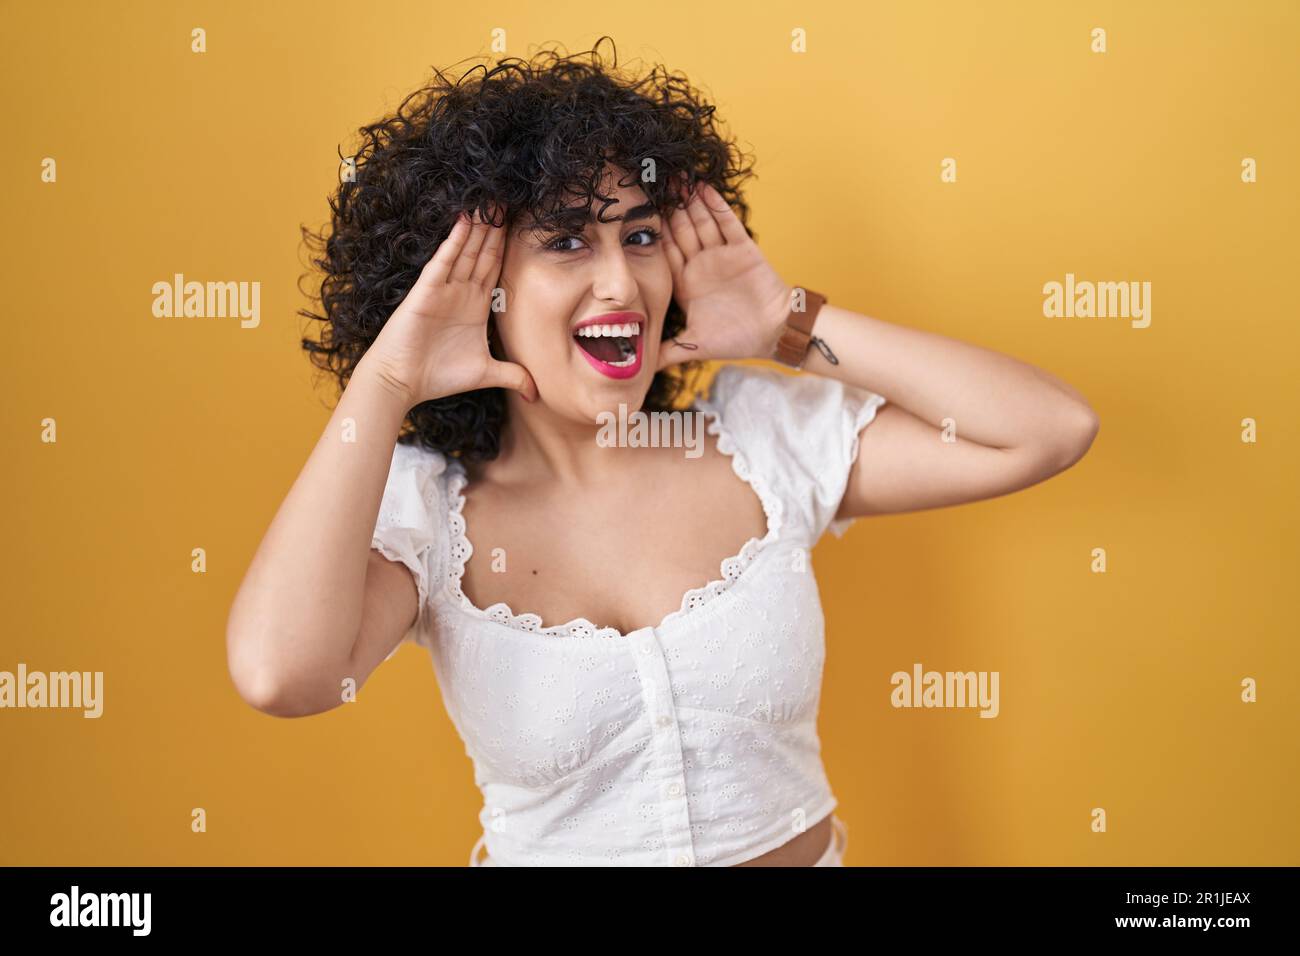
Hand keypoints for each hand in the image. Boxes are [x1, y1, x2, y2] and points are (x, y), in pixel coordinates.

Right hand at [363, 205, 537, 406]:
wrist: (402, 382)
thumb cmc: (439, 376)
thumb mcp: (485, 373)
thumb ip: (512, 375)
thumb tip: (537, 392)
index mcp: (475, 304)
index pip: (495, 267)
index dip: (507, 245)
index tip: (521, 222)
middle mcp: (460, 291)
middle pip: (482, 251)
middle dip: (495, 226)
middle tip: (508, 198)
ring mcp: (443, 288)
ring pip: (465, 250)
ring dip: (478, 225)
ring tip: (491, 200)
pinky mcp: (426, 291)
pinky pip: (444, 261)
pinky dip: (454, 241)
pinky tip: (465, 221)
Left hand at [654, 180, 792, 372]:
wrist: (774, 334)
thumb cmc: (737, 340)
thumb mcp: (695, 347)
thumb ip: (667, 353)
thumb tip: (637, 368)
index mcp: (686, 284)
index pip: (664, 253)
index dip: (651, 234)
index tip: (633, 213)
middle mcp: (701, 265)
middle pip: (680, 231)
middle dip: (667, 208)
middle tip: (651, 181)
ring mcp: (721, 255)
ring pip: (700, 222)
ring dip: (688, 200)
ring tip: (674, 176)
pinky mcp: (743, 249)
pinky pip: (727, 223)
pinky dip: (715, 205)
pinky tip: (703, 186)